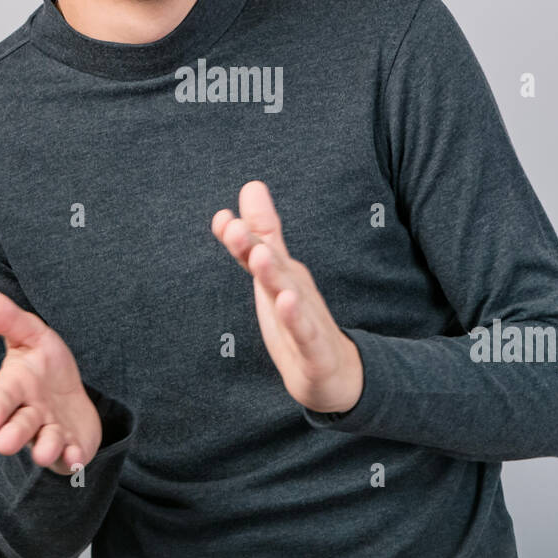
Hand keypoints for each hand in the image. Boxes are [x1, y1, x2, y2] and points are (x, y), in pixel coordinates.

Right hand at [0, 286, 101, 475]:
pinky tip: (77, 459)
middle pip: (19, 425)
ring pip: (44, 443)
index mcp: (16, 387)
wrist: (72, 399)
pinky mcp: (71, 447)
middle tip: (4, 443)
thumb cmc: (46, 369)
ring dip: (44, 448)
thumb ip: (6, 318)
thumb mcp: (31, 336)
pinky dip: (73, 459)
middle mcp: (29, 413)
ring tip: (46, 451)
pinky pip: (72, 456)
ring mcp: (50, 433)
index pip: (1, 397)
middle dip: (12, 434)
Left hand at [211, 181, 363, 414]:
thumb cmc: (298, 317)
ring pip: (289, 295)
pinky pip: (305, 333)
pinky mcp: (315, 350)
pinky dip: (296, 318)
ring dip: (274, 276)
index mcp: (282, 275)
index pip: (256, 251)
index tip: (220, 219)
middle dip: (254, 246)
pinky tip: (287, 302)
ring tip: (260, 256)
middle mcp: (295, 290)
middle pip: (272, 266)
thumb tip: (251, 186)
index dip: (238, 238)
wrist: (336, 372)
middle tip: (234, 227)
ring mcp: (306, 318)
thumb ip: (260, 233)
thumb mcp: (275, 275)